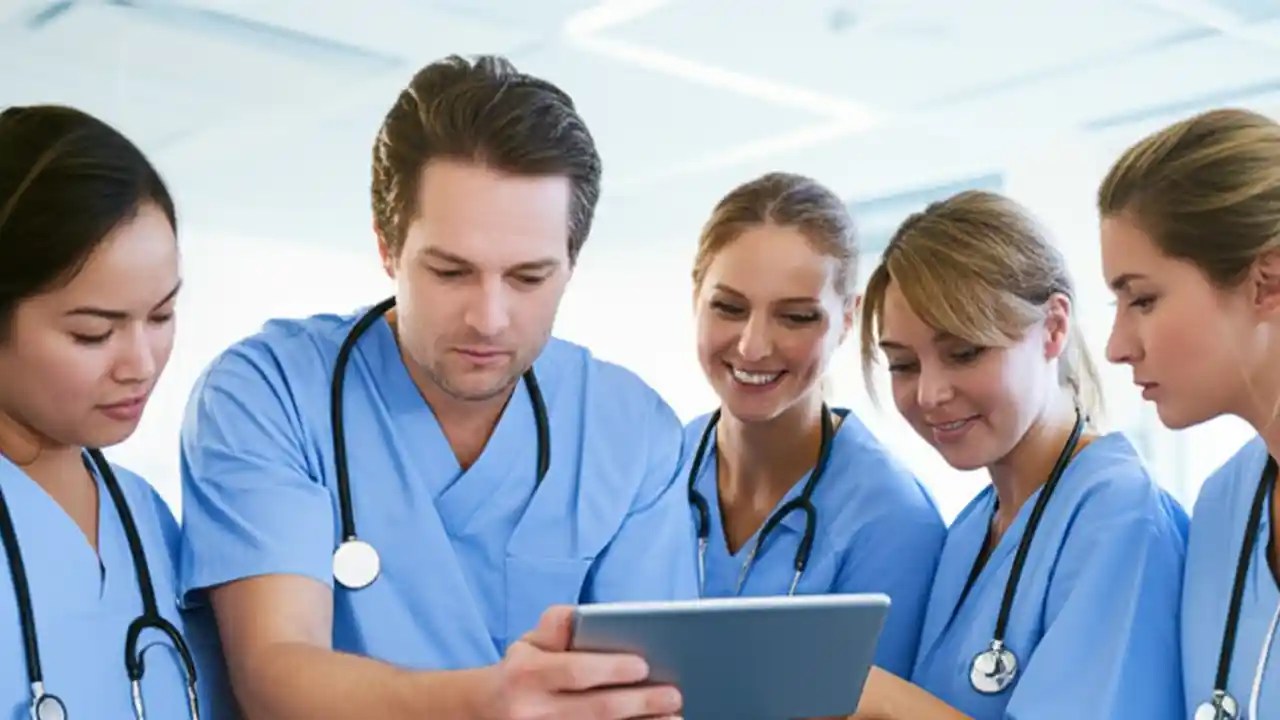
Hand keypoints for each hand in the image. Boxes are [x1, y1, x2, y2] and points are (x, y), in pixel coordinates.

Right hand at [480, 605, 682, 719]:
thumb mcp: (530, 641)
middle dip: (640, 703)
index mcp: (525, 674)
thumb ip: (556, 625)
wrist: (490, 712)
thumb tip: (586, 615)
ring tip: (673, 718)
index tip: (644, 666)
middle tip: (674, 695)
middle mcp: (531, 712)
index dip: (611, 669)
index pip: (575, 671)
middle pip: (596, 710)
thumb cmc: (524, 669)